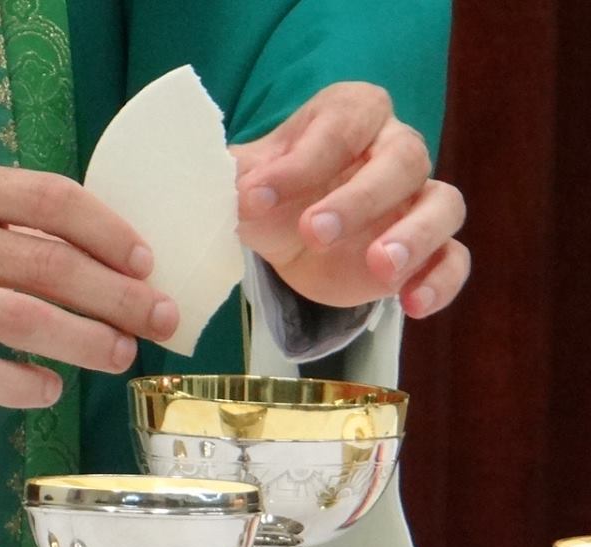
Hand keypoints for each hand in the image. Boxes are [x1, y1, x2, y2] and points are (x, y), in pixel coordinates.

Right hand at [0, 161, 178, 407]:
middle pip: (46, 264)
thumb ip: (22, 222)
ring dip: (83, 339)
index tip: (147, 262)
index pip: (51, 199)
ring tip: (122, 353)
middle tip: (161, 319)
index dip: (109, 231)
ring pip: (19, 318)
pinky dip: (24, 384)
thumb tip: (120, 260)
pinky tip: (52, 387)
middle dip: (117, 295)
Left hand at [233, 82, 468, 317]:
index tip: (256, 196)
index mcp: (349, 115)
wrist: (286, 238)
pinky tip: (411, 304)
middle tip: (314, 232)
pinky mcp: (428, 250)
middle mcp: (394, 148)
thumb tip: (220, 185)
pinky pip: (454, 259)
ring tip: (380, 268)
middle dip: (359, 198)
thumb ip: (236, 178)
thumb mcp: (246, 183)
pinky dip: (441, 281)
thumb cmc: (272, 195)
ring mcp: (418, 199)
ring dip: (415, 236)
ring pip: (443, 205)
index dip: (302, 161)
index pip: (341, 124)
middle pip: (404, 159)